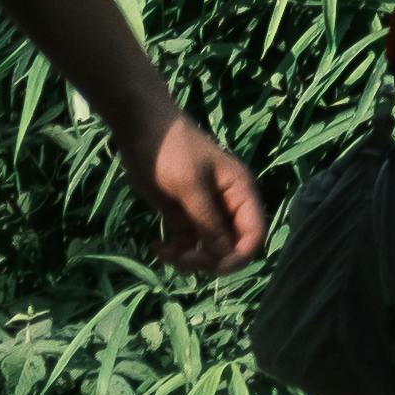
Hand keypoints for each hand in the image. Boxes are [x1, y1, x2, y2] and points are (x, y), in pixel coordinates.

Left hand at [126, 109, 264, 273]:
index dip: (238, 256)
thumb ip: (208, 221)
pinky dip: (174, 251)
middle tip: (181, 258)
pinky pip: (187, 243)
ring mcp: (205, 210)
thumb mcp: (190, 186)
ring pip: (208, 249)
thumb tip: (225, 256)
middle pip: (231, 247)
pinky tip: (156, 245)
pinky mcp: (183, 214)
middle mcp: (228, 205)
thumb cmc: (171, 152)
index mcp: (240, 192)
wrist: (140, 128)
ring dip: (188, 258)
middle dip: (208, 260)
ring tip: (164, 251)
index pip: (254, 234)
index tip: (210, 266)